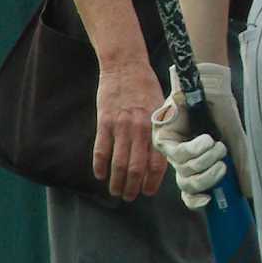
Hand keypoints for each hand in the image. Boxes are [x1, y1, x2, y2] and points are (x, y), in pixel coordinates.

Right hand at [93, 59, 166, 199]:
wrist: (125, 66)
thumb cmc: (146, 86)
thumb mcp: (161, 106)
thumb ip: (160, 130)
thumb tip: (160, 154)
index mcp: (156, 126)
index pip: (157, 161)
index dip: (153, 180)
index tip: (149, 192)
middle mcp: (140, 129)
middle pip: (137, 167)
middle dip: (133, 186)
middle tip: (130, 197)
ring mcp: (121, 126)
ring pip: (118, 162)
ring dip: (117, 181)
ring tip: (116, 192)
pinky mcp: (104, 122)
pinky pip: (101, 149)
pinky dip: (99, 165)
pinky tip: (100, 175)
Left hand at [151, 63, 246, 208]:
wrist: (212, 87)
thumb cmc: (222, 112)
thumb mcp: (235, 142)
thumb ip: (241, 166)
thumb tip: (248, 194)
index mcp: (196, 163)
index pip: (191, 192)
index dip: (196, 201)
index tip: (209, 200)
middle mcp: (181, 159)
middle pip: (188, 185)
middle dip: (209, 179)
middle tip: (222, 166)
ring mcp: (171, 149)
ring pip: (186, 171)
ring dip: (207, 159)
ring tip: (217, 144)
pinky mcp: (163, 138)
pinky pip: (180, 154)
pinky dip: (198, 148)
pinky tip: (207, 138)